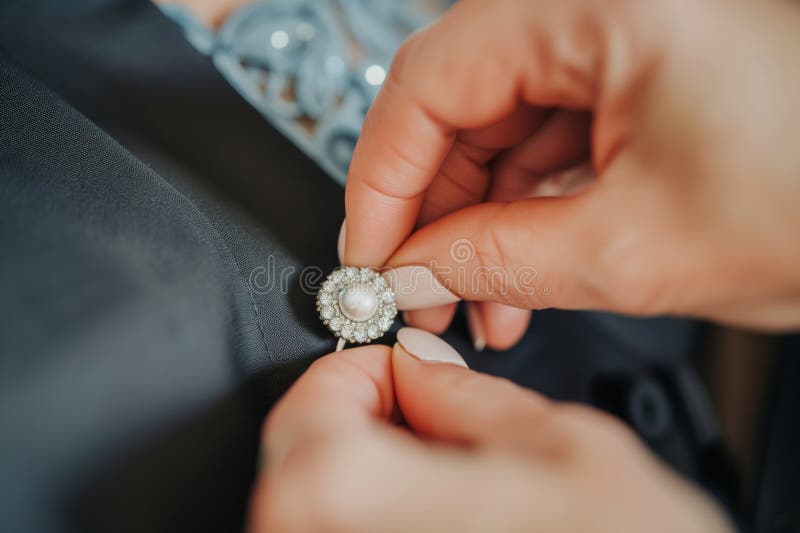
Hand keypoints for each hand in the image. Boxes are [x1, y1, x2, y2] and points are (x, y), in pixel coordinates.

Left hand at [248, 331, 732, 532]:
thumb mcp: (564, 449)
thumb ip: (467, 398)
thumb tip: (419, 367)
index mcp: (358, 501)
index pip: (308, 408)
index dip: (356, 372)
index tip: (397, 368)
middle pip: (302, 463)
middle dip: (360, 420)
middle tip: (422, 410)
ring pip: (319, 507)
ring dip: (369, 471)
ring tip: (446, 469)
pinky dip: (381, 515)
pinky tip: (444, 515)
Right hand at [343, 0, 799, 347]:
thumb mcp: (636, 251)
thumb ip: (498, 262)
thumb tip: (415, 273)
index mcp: (599, 3)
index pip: (426, 83)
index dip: (382, 181)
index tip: (368, 255)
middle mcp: (601, 4)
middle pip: (457, 107)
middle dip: (433, 214)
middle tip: (421, 291)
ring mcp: (620, 39)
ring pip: (501, 132)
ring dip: (482, 226)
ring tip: (483, 306)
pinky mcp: (638, 78)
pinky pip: (549, 142)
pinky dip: (528, 213)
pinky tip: (523, 276)